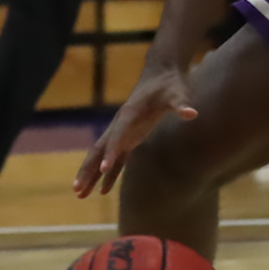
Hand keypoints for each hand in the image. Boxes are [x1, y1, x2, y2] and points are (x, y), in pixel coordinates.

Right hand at [73, 59, 196, 196]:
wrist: (161, 74)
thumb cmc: (169, 83)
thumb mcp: (178, 92)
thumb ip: (182, 104)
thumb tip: (192, 113)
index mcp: (129, 113)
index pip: (117, 136)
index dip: (110, 152)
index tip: (103, 170)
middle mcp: (120, 124)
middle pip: (99, 150)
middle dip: (88, 169)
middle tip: (76, 189)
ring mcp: (123, 131)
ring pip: (102, 156)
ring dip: (91, 175)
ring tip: (79, 195)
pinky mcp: (130, 136)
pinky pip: (116, 159)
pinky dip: (109, 174)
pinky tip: (103, 191)